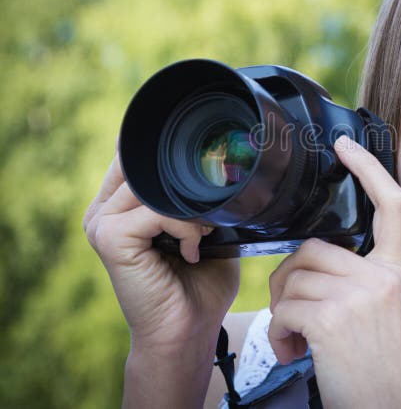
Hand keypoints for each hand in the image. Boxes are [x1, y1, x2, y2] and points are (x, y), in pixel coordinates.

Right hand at [84, 151, 239, 406]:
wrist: (188, 331)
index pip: (141, 153)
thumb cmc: (199, 282)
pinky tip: (193, 250)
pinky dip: (186, 225)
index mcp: (121, 202)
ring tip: (204, 234)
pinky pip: (156, 210)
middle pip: (148, 163)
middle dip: (189, 182)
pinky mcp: (108, 239)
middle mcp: (104, 208)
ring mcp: (101, 222)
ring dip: (191, 208)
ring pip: (154, 185)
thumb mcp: (203, 227)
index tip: (208, 171)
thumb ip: (194, 193)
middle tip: (211, 215)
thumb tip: (215, 159)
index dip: (174, 154)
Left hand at [268, 136, 400, 408]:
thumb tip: (312, 258)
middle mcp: (384, 277)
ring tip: (297, 341)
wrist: (386, 408)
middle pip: (314, 248)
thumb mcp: (385, 311)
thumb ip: (360, 277)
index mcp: (399, 271)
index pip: (391, 206)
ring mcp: (361, 296)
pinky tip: (294, 353)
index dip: (368, 169)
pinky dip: (279, 334)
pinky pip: (285, 308)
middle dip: (290, 279)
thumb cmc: (377, 366)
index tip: (344, 145)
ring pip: (294, 278)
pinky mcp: (333, 318)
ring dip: (283, 312)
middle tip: (294, 314)